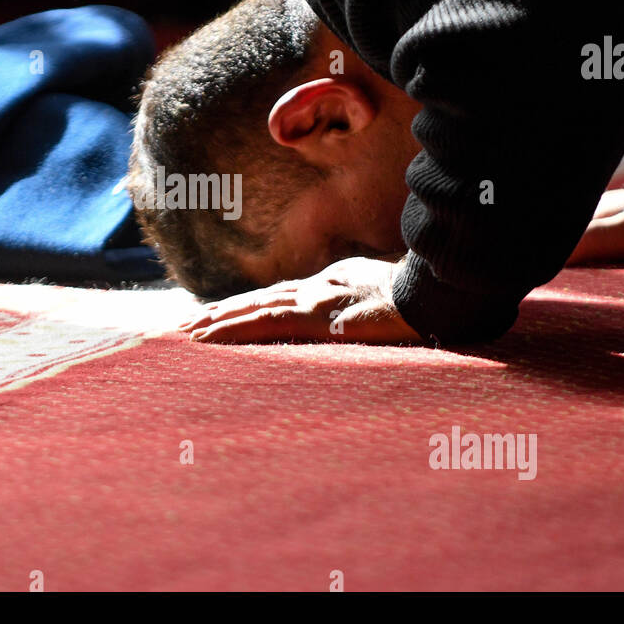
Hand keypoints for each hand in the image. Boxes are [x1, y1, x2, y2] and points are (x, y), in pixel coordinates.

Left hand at [179, 256, 420, 343]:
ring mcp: (315, 300)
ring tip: (188, 333)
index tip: (218, 316)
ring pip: (253, 309)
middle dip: (220, 313)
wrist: (439, 296)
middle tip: (185, 326)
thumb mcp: (384, 302)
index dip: (246, 306)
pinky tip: (210, 337)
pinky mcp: (318, 316)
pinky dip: (234, 329)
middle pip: (257, 300)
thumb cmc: (421, 302)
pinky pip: (265, 322)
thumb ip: (360, 307)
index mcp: (330, 286)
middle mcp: (316, 289)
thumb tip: (347, 320)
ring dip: (217, 321)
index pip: (278, 297)